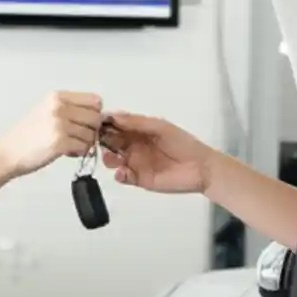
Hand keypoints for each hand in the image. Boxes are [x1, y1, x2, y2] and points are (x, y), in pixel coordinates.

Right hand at [0, 91, 102, 178]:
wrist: (7, 153)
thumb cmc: (26, 135)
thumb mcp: (46, 111)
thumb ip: (70, 109)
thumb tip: (98, 116)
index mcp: (57, 97)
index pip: (95, 100)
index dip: (94, 113)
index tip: (85, 122)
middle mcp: (59, 107)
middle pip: (96, 117)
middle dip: (91, 130)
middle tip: (78, 137)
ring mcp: (60, 124)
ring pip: (92, 134)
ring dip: (85, 143)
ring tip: (69, 145)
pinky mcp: (60, 142)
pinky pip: (84, 147)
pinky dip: (79, 152)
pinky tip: (66, 152)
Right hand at [100, 112, 221, 193]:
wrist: (200, 168)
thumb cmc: (182, 143)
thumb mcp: (160, 127)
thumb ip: (137, 123)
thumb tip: (114, 116)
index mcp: (139, 131)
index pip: (117, 125)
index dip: (106, 124)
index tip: (96, 123)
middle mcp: (134, 146)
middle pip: (111, 142)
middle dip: (103, 141)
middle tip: (98, 141)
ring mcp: (135, 163)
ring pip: (113, 160)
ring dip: (108, 158)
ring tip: (111, 158)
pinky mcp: (139, 179)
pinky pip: (123, 177)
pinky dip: (119, 174)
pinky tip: (122, 172)